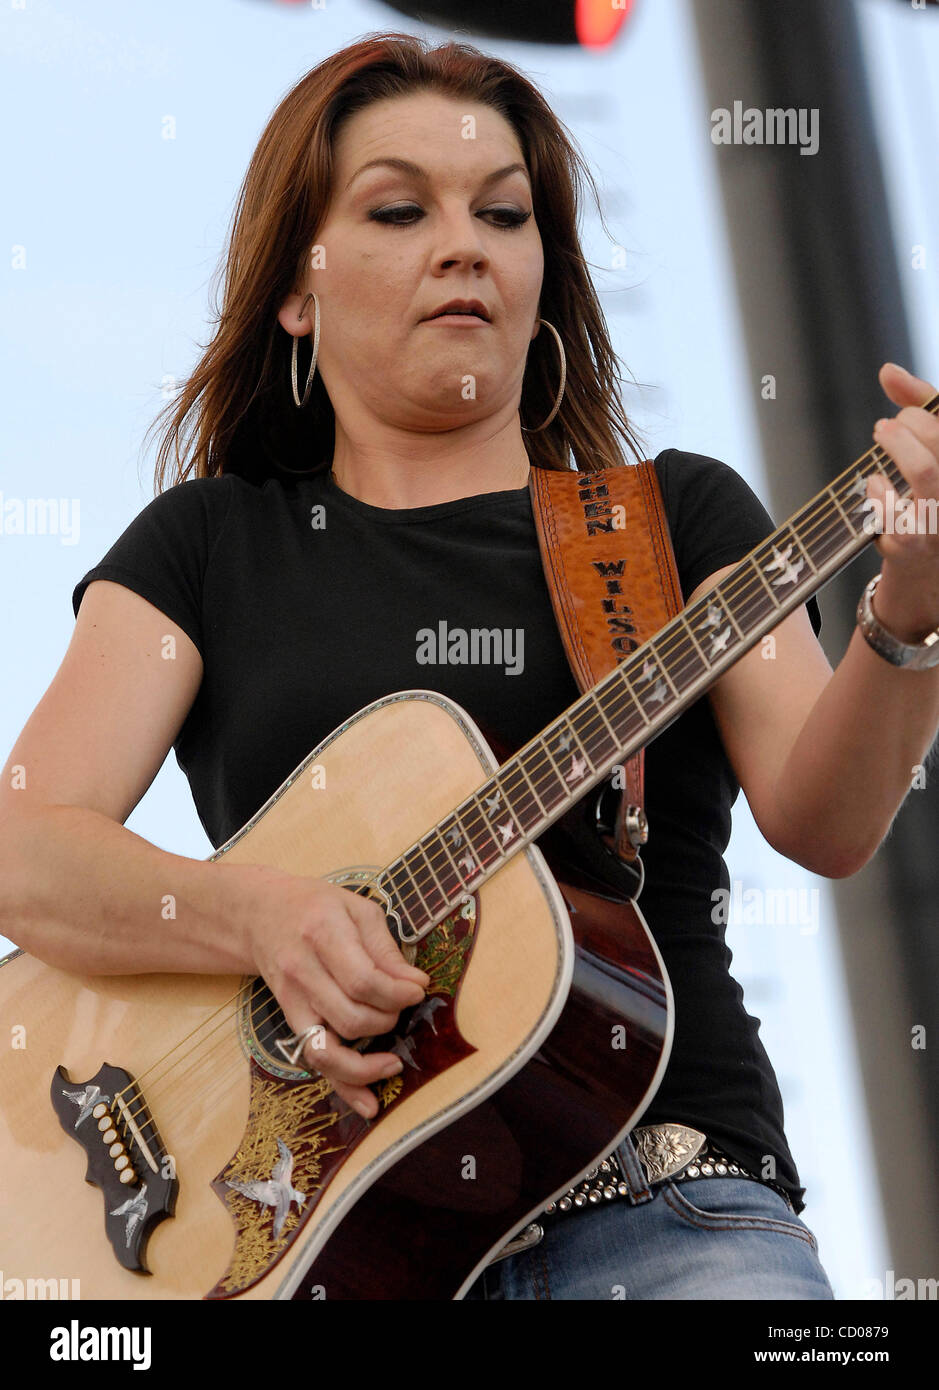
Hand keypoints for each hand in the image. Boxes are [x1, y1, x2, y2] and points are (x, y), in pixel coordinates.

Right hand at [235, 864, 430, 1118]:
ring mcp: (292, 1001)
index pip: (362, 980)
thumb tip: (416, 985)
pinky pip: (317, 1060)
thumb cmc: (316, 906)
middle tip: (402, 1008)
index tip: (418, 991)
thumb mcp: (356, 909)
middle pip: (350, 1017)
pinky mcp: (290, 1021)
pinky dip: (343, 1085)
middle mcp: (302, 972)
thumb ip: (385, 949)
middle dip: (388, 1020)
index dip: (397, 994)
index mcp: (322, 934)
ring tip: (394, 1059)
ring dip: (368, 1062)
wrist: (259, 915)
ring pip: (329, 1050)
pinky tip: (369, 1102)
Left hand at [864, 363, 938, 642]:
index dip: (926, 406)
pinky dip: (879, 491)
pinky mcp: (914, 546)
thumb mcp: (930, 450)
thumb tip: (888, 370)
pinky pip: (897, 513)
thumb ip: (917, 406)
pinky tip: (873, 482)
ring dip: (898, 446)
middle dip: (912, 423)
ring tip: (881, 433)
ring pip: (927, 474)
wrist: (926, 564)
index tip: (904, 408)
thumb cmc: (930, 496)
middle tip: (889, 423)